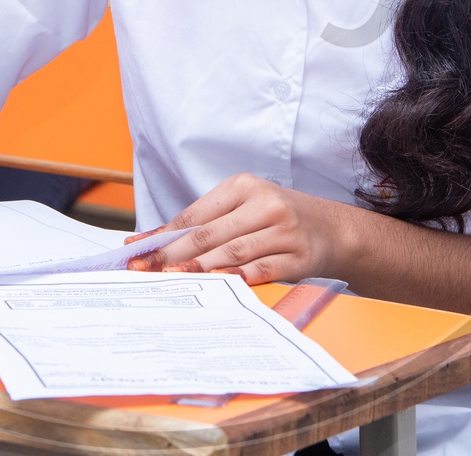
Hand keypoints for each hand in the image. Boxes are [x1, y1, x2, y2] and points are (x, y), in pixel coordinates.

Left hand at [123, 173, 347, 284]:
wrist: (334, 229)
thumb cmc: (277, 219)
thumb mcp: (244, 208)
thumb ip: (205, 223)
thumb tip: (153, 241)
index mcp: (244, 186)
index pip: (195, 214)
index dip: (163, 234)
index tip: (137, 251)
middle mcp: (264, 204)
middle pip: (209, 234)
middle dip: (172, 254)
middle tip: (144, 269)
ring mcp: (284, 230)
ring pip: (233, 251)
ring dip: (200, 268)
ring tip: (173, 278)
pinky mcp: (299, 256)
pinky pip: (263, 269)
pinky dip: (239, 278)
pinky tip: (218, 285)